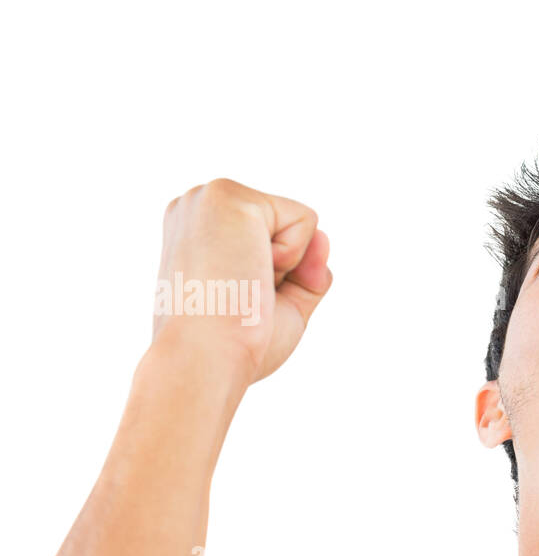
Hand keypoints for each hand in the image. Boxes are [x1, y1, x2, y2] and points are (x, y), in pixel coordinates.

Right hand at [153, 179, 331, 382]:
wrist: (206, 360)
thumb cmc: (235, 346)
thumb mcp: (281, 305)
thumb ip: (305, 271)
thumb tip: (323, 236)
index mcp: (201, 232)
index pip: (274, 241)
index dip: (277, 279)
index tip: (240, 303)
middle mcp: (199, 207)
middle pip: (288, 228)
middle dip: (284, 269)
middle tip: (244, 298)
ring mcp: (208, 197)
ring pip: (299, 222)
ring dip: (287, 264)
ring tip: (244, 284)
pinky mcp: (227, 195)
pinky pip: (305, 220)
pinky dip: (291, 256)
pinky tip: (250, 270)